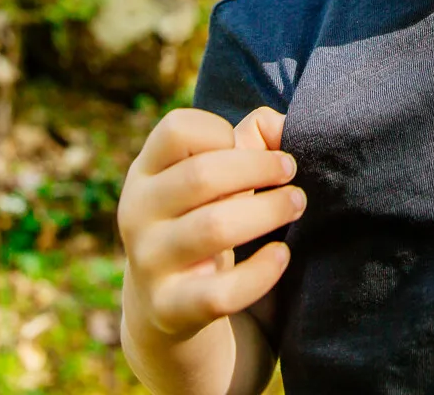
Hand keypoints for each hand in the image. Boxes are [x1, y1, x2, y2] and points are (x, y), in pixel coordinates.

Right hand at [117, 106, 304, 342]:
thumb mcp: (212, 180)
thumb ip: (249, 140)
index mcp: (145, 173)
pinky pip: (221, 292)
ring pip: (214, 228)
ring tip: (296, 204)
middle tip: (291, 173)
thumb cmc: (199, 223)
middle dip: (259, 168)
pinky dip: (260, 272)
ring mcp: (149, 261)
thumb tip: (282, 125)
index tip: (248, 148)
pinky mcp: (169, 308)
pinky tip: (281, 255)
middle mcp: (137, 213)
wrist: (163, 309)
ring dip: (268, 211)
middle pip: (202, 175)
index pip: (176, 130)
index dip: (220, 131)